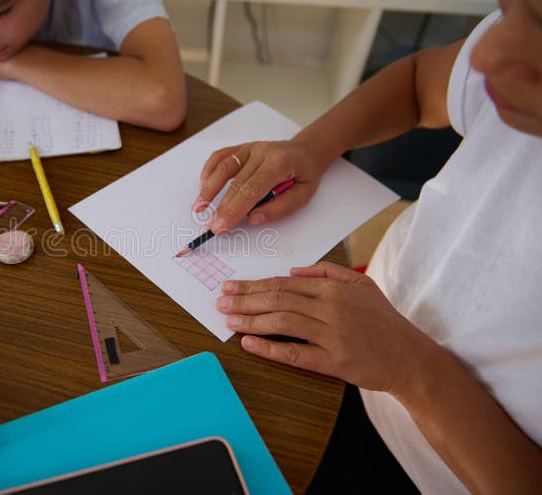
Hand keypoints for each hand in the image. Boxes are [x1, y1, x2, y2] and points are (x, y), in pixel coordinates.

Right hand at [194, 140, 324, 234]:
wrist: (306, 151)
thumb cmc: (304, 175)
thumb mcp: (303, 196)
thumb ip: (279, 208)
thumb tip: (252, 219)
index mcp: (279, 164)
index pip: (251, 190)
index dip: (234, 210)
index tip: (222, 226)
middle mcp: (262, 152)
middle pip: (235, 182)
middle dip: (221, 207)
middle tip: (211, 226)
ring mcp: (250, 148)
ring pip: (224, 167)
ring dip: (209, 189)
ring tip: (199, 207)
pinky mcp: (241, 148)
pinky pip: (220, 156)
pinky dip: (209, 171)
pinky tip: (202, 186)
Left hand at [218, 261, 437, 393]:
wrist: (411, 358)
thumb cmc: (384, 322)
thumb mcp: (362, 286)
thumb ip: (328, 272)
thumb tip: (294, 270)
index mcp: (334, 289)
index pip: (284, 284)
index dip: (254, 285)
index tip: (232, 286)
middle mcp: (331, 308)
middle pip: (277, 300)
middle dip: (244, 299)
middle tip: (221, 300)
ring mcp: (332, 335)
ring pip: (281, 322)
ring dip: (250, 320)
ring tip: (228, 319)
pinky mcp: (333, 361)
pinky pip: (294, 352)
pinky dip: (268, 348)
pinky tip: (248, 343)